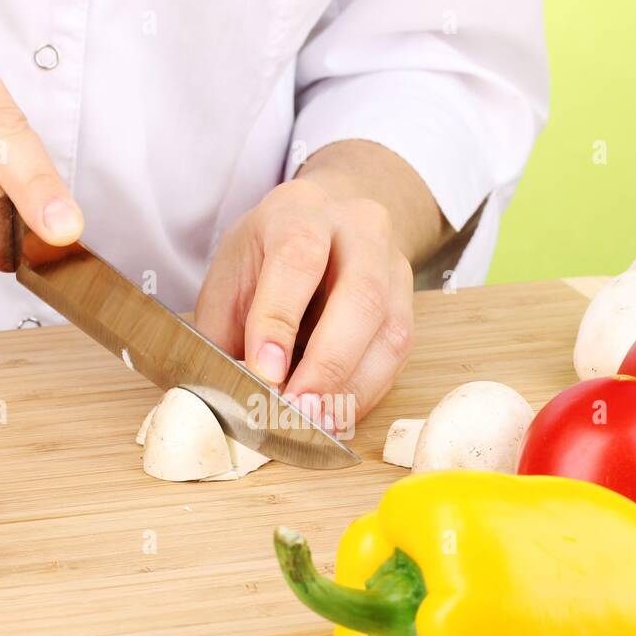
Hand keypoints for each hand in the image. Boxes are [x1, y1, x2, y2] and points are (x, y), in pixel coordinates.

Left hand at [195, 149, 427, 431]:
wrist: (328, 221)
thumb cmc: (269, 255)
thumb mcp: (232, 276)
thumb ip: (226, 330)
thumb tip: (230, 393)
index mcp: (301, 212)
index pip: (297, 259)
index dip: (280, 320)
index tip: (265, 372)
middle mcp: (359, 231)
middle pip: (361, 296)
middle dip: (327, 364)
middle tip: (297, 409)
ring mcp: (393, 268)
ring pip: (390, 331)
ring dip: (352, 388)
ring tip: (316, 424)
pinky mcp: (409, 306)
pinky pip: (396, 358)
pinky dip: (365, 394)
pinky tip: (336, 415)